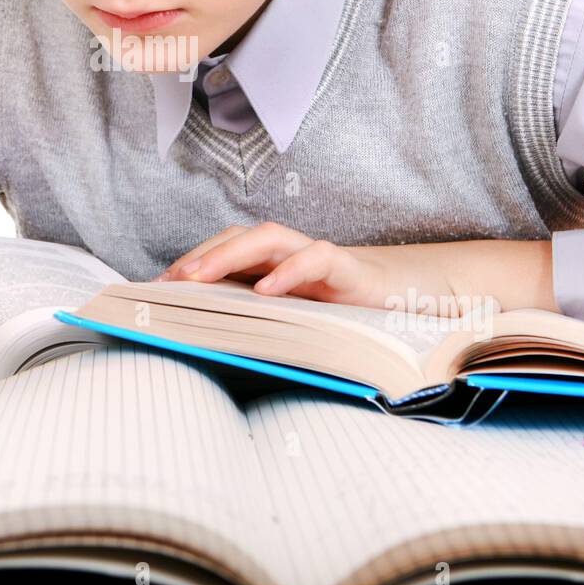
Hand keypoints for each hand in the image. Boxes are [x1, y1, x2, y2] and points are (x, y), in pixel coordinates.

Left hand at [155, 223, 557, 315]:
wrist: (431, 299)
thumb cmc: (361, 316)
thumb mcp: (307, 324)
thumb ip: (270, 324)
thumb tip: (215, 344)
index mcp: (281, 268)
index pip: (225, 254)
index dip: (189, 266)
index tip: (152, 292)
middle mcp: (296, 256)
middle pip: (237, 239)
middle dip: (198, 257)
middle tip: (165, 284)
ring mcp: (323, 260)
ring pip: (268, 239)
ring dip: (228, 255)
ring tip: (197, 280)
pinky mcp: (352, 270)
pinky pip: (317, 259)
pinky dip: (290, 270)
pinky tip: (267, 290)